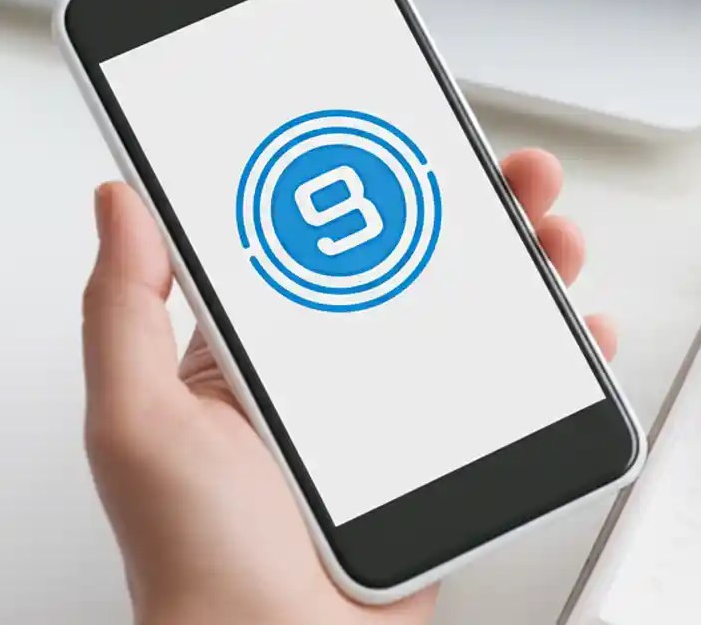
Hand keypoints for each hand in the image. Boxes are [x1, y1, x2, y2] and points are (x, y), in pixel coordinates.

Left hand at [82, 149, 615, 624]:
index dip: (378, 181)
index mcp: (261, 354)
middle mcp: (336, 376)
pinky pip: (515, 394)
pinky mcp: (448, 458)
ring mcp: (399, 417)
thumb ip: (125, 310)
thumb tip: (121, 202)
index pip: (327, 240)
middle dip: (480, 209)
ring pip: (479, 318)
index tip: (412, 137)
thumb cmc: (196, 564)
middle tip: (514, 177)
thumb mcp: (137, 423)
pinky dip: (562, 357)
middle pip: (423, 266)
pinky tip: (579, 331)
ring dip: (530, 265)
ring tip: (555, 238)